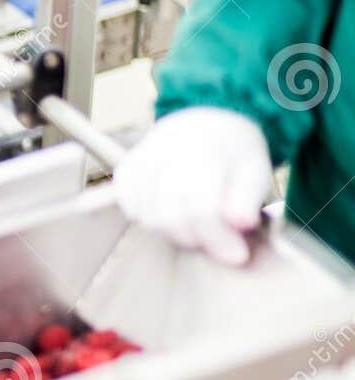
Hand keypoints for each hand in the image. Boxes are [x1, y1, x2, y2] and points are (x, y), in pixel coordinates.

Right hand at [113, 107, 273, 265]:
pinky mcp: (125, 170)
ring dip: (175, 232)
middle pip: (169, 215)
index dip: (217, 236)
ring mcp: (139, 160)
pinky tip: (171, 213)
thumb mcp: (255, 170)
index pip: (200, 204)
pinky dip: (150, 220)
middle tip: (218, 241)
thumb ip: (248, 198)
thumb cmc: (233, 154)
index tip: (237, 256)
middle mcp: (163, 150)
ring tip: (199, 224)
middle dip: (197, 238)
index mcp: (201, 147)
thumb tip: (241, 224)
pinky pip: (131, 209)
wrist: (205, 123)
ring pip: (148, 217)